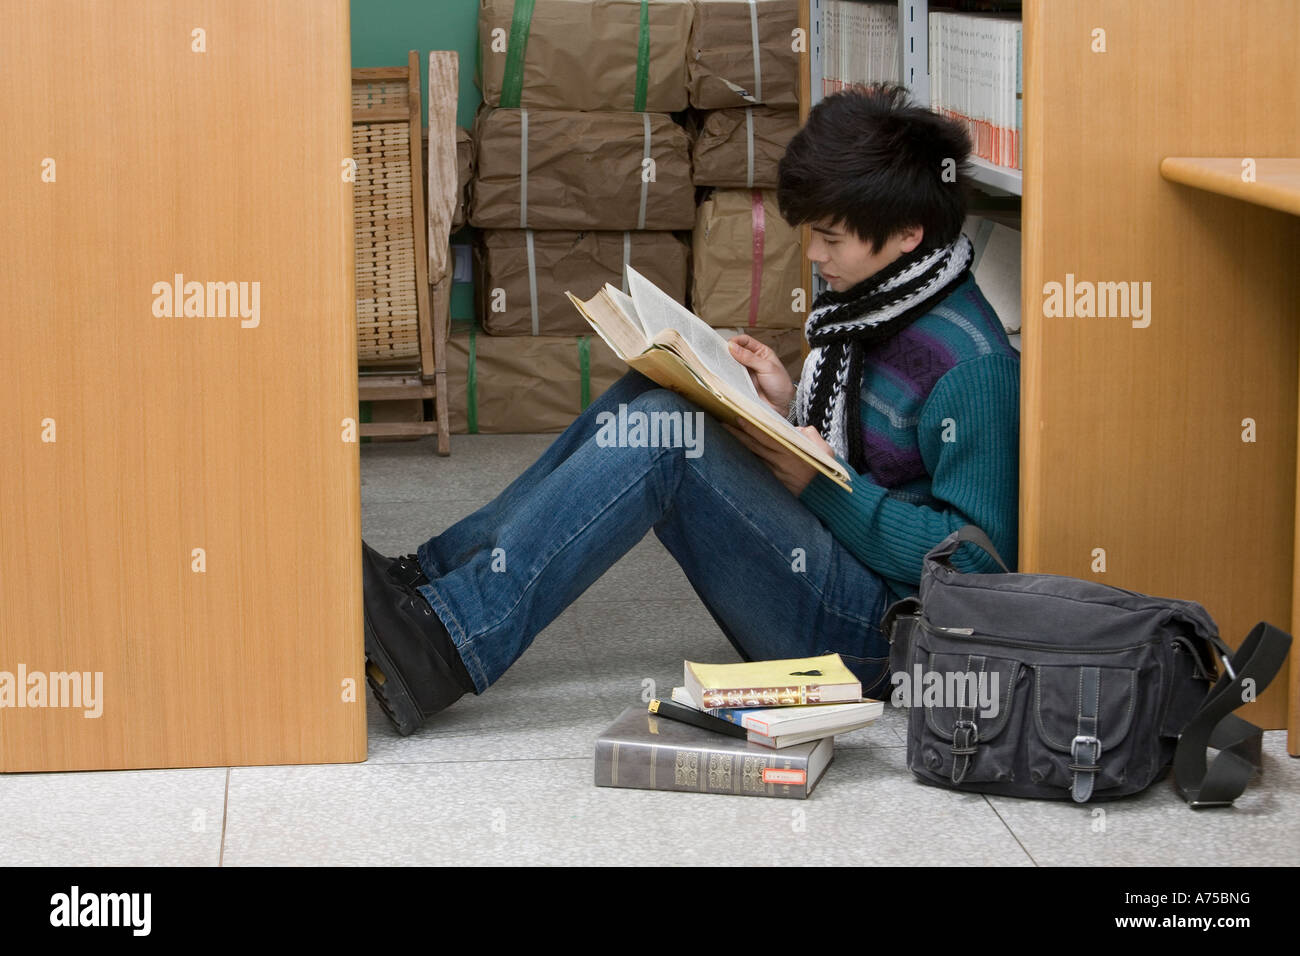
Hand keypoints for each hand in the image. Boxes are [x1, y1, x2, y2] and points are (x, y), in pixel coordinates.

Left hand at [721, 418, 836, 497]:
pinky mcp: (771, 481)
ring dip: (738, 445)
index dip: (752, 428)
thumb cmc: (824, 470)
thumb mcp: (825, 451)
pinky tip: (734, 452)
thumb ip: (811, 436)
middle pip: (754, 446)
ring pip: (752, 456)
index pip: (767, 437)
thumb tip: (798, 429)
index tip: (738, 418)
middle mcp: (780, 463)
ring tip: (725, 433)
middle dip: (737, 434)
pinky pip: (755, 467)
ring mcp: (773, 473)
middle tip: (722, 423)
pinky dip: (745, 459)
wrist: (823, 496)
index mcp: (791, 452)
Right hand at [727, 334, 794, 417]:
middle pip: (736, 351)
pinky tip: (723, 373)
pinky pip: (731, 376)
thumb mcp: (767, 367)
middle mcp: (752, 361)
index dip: (736, 341)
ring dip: (726, 363)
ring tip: (721, 363)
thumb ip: (750, 357)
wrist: (779, 406)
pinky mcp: (740, 383)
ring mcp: (745, 372)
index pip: (745, 341)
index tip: (728, 345)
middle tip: (721, 354)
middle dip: (728, 351)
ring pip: (732, 363)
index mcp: (761, 353)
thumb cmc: (781, 386)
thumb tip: (733, 347)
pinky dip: (726, 374)